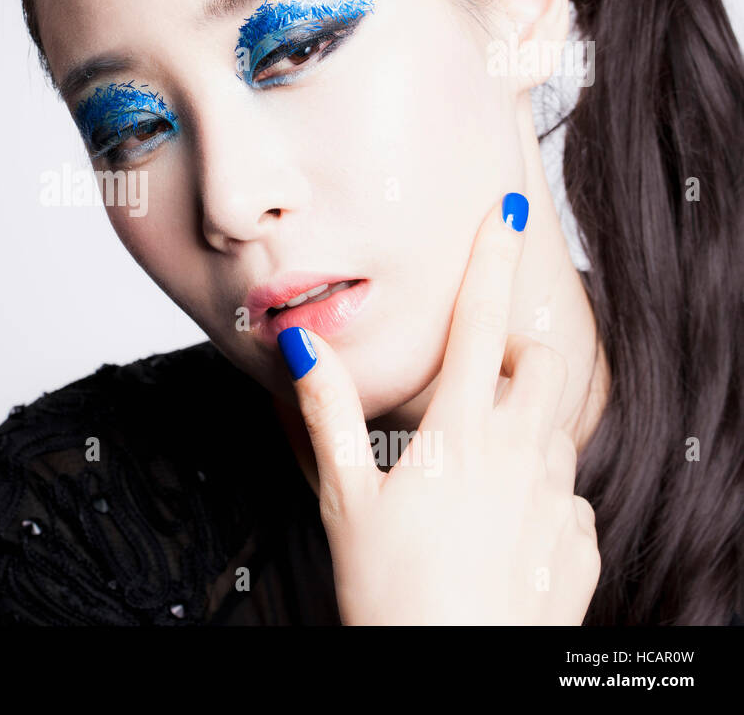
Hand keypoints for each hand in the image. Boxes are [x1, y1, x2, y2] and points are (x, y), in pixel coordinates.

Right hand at [279, 193, 600, 623]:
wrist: (454, 676)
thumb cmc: (390, 592)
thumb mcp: (344, 498)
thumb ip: (328, 413)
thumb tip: (303, 345)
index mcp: (457, 435)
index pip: (476, 323)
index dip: (488, 260)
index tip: (505, 211)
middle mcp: (519, 456)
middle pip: (543, 363)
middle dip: (519, 350)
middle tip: (476, 379)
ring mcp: (557, 500)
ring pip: (556, 429)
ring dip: (522, 426)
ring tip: (471, 473)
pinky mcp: (578, 543)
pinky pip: (568, 495)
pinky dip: (539, 492)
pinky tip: (498, 528)